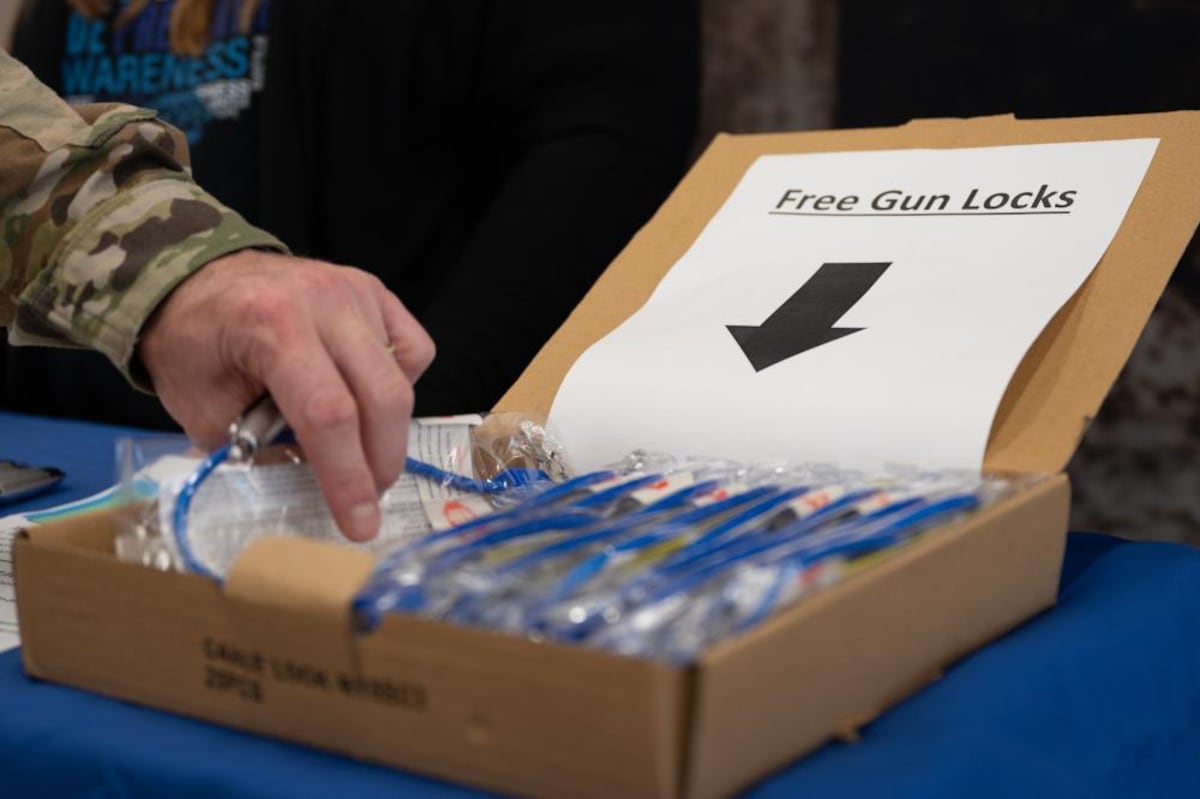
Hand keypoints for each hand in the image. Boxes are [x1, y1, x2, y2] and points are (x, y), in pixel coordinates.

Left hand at [138, 250, 435, 540]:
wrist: (192, 281)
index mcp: (271, 326)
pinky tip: (366, 395)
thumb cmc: (193, 348)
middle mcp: (322, 300)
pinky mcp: (373, 290)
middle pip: (381, 397)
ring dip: (387, 429)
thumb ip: (260, 450)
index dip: (348, 477)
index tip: (360, 524)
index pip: (328, 414)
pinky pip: (413, 350)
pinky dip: (400, 384)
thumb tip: (314, 486)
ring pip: (402, 378)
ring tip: (359, 448)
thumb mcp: (205, 412)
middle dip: (381, 462)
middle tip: (368, 496)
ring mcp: (354, 290)